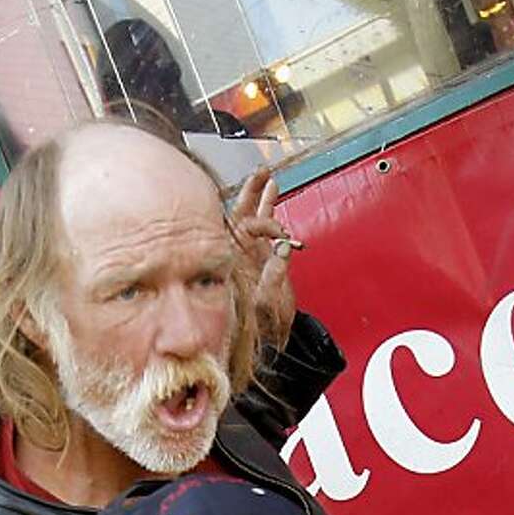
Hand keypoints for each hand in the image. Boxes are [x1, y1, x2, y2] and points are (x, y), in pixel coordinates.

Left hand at [228, 165, 298, 349]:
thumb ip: (273, 276)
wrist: (265, 342)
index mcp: (230, 260)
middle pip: (241, 214)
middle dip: (252, 192)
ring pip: (252, 217)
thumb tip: (282, 249)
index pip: (245, 228)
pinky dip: (269, 212)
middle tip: (262, 172)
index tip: (281, 233)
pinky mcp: (261, 257)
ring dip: (261, 197)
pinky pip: (264, 229)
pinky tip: (273, 196)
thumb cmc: (255, 329)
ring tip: (268, 177)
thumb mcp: (264, 305)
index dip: (265, 225)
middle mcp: (238, 253)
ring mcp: (250, 253)